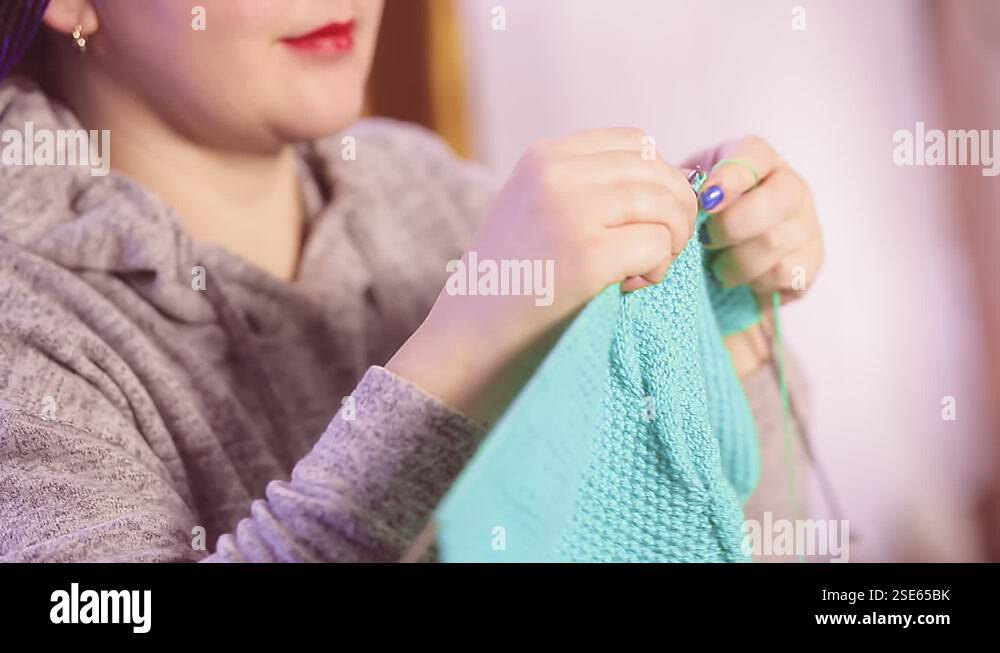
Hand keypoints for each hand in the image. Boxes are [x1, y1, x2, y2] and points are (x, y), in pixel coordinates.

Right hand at [389, 128, 697, 424]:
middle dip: (676, 213)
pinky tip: (630, 287)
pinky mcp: (587, 257)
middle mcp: (556, 173)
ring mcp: (571, 212)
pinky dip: (658, 270)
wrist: (467, 337)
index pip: (636, 142)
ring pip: (666, 205)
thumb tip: (682, 181)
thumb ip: (591, 185)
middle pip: (658, 172)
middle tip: (659, 252)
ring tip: (640, 271)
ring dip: (670, 242)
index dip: (659, 180)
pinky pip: (658, 246)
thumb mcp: (538, 208)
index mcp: (544, 156)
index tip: (648, 220)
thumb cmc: (514, 282)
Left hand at [689, 136, 823, 303]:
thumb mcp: (691, 192)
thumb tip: (681, 188)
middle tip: (706, 241)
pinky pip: (787, 275)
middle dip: (732, 227)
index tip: (707, 200)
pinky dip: (757, 283)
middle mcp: (792, 185)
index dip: (731, 178)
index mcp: (760, 160)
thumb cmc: (706, 217)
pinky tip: (744, 281)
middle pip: (777, 200)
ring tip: (718, 268)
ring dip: (736, 263)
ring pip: (776, 243)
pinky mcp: (812, 260)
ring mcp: (807, 223)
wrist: (726, 256)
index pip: (755, 156)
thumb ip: (685, 187)